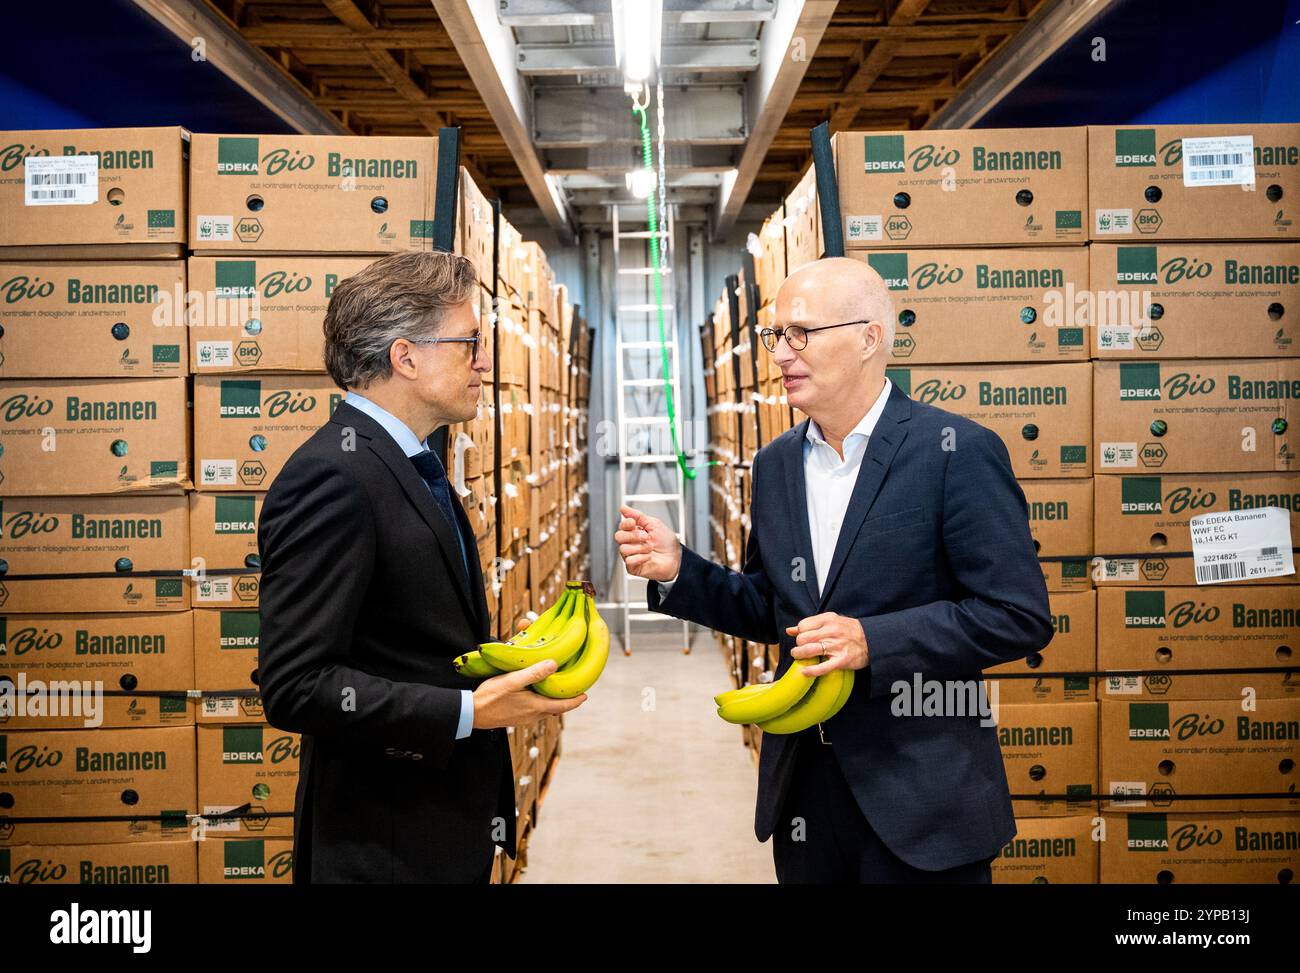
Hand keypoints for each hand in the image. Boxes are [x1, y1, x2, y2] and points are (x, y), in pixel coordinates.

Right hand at [471, 660, 586, 728]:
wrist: (472, 713)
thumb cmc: (491, 697)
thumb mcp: (512, 681)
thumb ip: (533, 674)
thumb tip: (553, 665)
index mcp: (536, 707)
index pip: (563, 706)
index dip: (575, 701)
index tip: (585, 695)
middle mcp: (533, 715)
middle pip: (555, 708)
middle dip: (565, 699)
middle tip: (572, 688)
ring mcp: (524, 718)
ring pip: (545, 709)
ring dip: (552, 700)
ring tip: (554, 688)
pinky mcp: (516, 717)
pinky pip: (534, 710)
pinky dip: (540, 702)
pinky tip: (534, 693)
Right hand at [614, 504, 681, 582]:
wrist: (676, 558)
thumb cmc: (667, 542)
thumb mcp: (654, 524)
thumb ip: (638, 516)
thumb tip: (623, 508)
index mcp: (634, 531)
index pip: (622, 525)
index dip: (626, 523)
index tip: (634, 523)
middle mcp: (631, 543)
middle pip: (618, 536)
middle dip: (633, 536)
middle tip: (646, 537)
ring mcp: (631, 555)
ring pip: (623, 549)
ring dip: (640, 547)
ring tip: (650, 548)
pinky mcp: (633, 566)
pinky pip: (629, 561)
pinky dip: (641, 558)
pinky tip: (649, 557)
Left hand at [787, 613, 868, 675]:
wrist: (873, 640)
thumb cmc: (850, 631)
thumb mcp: (832, 621)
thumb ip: (811, 624)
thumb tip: (790, 630)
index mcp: (828, 619)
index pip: (803, 625)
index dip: (799, 633)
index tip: (802, 638)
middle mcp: (831, 631)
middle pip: (803, 639)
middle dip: (798, 645)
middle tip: (799, 649)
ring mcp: (836, 646)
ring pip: (808, 651)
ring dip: (799, 655)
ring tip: (800, 657)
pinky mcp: (841, 660)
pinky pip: (822, 667)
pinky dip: (811, 671)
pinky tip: (805, 672)